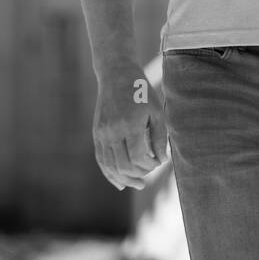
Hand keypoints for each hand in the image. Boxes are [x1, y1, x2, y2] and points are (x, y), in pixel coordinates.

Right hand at [93, 61, 168, 190]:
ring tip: (138, 184)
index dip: (150, 166)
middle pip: (123, 166)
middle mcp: (112, 131)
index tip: (159, 162)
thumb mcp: (156, 110)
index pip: (138, 158)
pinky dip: (110, 173)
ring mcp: (101, 134)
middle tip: (150, 174)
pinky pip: (101, 159)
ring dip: (124, 179)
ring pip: (110, 166)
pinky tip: (120, 183)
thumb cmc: (141, 92)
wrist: (116, 75)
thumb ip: (159, 137)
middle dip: (139, 175)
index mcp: (129, 124)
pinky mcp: (96, 134)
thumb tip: (161, 160)